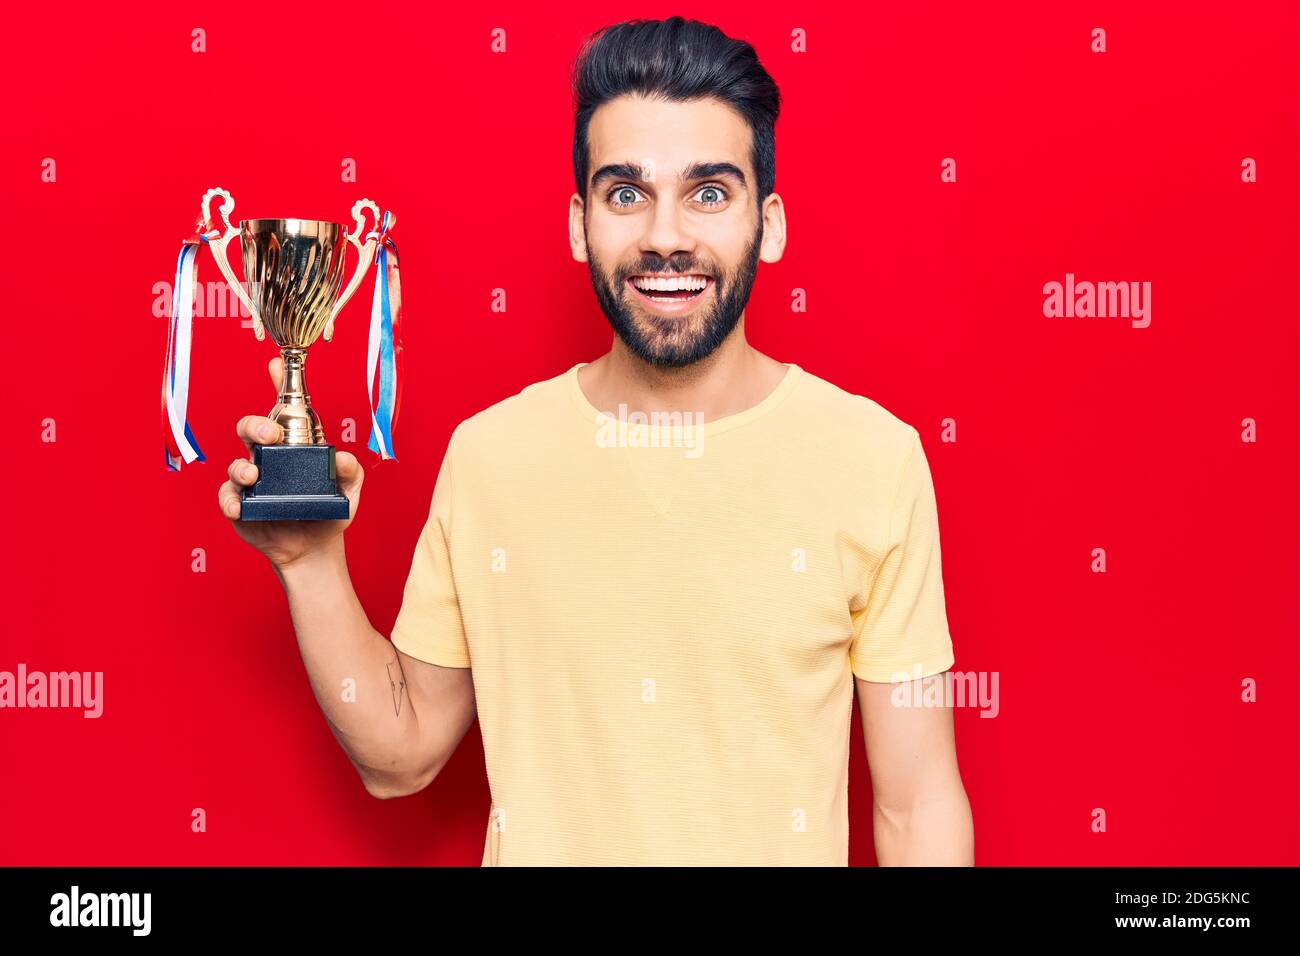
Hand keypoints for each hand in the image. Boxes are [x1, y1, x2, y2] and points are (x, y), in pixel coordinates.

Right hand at [217, 355, 363, 569]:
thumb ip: (350, 470)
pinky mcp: (241, 505)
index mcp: (293, 446)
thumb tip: (341, 457)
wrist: (316, 549)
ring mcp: (251, 481)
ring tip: (254, 476)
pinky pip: (228, 498)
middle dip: (255, 426)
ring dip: (242, 466)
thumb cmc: (329, 511)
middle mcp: (268, 458)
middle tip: (270, 434)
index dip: (277, 384)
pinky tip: (241, 507)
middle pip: (250, 429)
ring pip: (236, 463)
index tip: (276, 364)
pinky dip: (231, 501)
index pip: (282, 410)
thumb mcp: (348, 489)